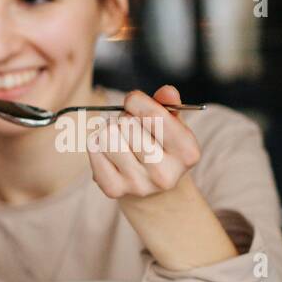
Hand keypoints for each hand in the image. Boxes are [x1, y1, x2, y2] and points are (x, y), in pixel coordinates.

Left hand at [87, 85, 200, 199]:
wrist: (153, 187)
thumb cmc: (161, 144)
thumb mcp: (172, 122)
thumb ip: (169, 104)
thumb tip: (166, 91)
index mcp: (187, 153)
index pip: (155, 116)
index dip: (136, 101)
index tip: (132, 100)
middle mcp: (165, 173)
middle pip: (127, 125)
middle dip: (124, 117)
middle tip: (129, 124)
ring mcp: (138, 185)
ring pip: (108, 137)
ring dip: (109, 129)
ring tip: (119, 135)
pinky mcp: (114, 190)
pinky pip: (94, 150)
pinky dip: (96, 142)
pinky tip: (108, 148)